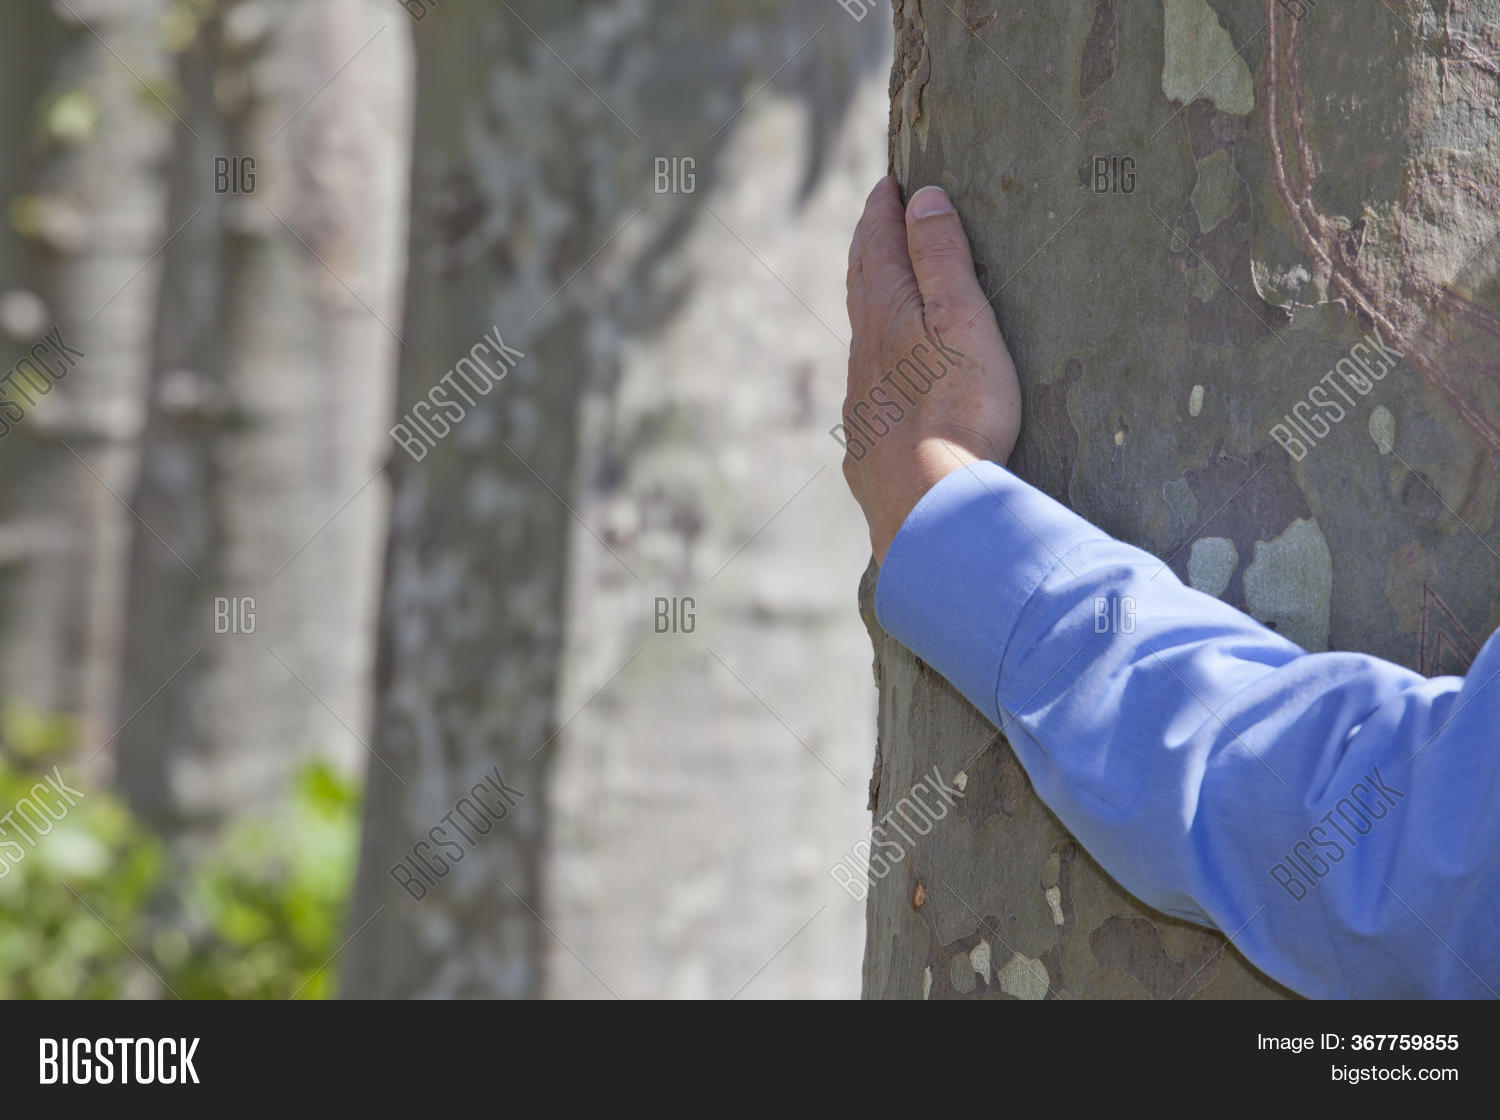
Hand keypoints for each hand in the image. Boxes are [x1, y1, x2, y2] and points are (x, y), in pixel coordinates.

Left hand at [841, 177, 1020, 564]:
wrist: (929, 510)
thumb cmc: (959, 413)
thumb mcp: (962, 322)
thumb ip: (941, 260)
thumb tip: (921, 199)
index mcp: (888, 318)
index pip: (880, 249)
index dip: (885, 212)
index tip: (887, 184)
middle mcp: (865, 356)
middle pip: (862, 289)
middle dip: (870, 248)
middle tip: (875, 220)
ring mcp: (862, 404)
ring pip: (860, 340)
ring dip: (868, 304)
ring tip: (877, 288)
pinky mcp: (869, 447)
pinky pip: (866, 389)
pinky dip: (872, 362)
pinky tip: (880, 380)